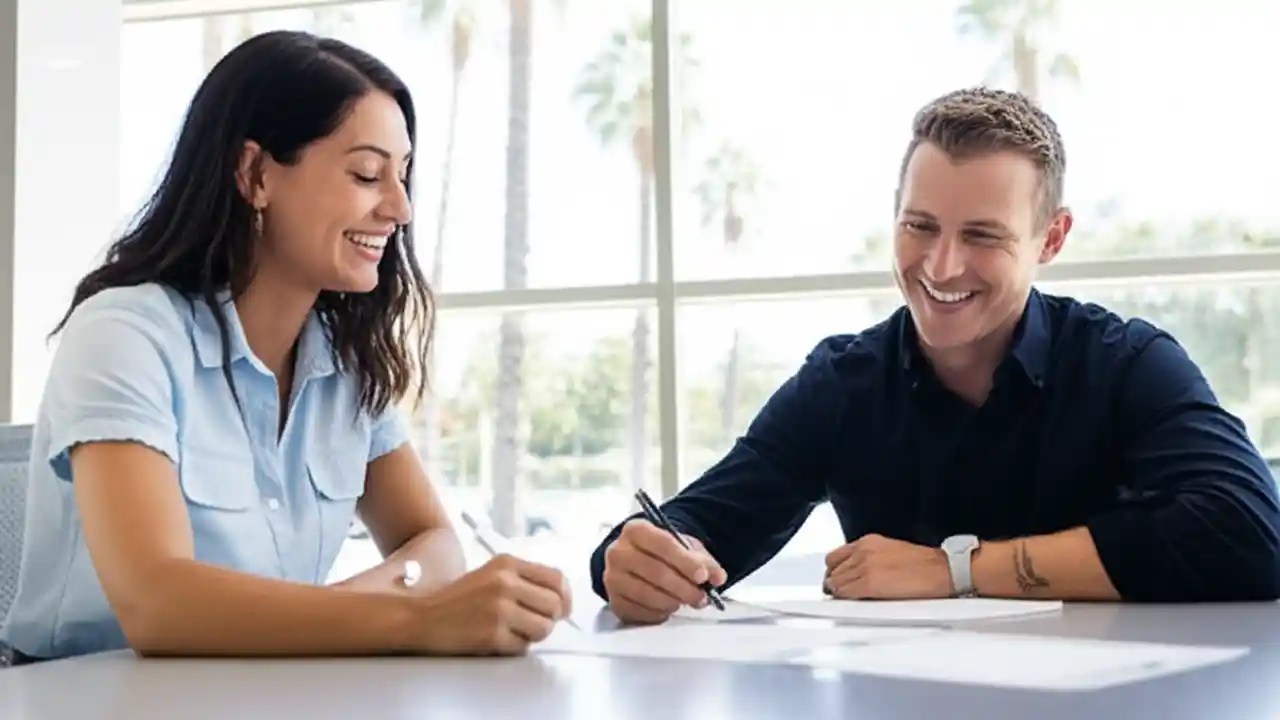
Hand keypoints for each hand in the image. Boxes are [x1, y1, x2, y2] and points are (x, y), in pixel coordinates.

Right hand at [410, 554, 571, 655]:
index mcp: (507, 563)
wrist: (422, 617)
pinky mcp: (492, 634)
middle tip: (534, 623)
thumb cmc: (459, 600)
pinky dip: (514, 647)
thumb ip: (524, 580)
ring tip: (514, 631)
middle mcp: (505, 582)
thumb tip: (562, 599)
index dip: (565, 596)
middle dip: (550, 618)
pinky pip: (523, 646)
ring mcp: (498, 608)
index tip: (563, 608)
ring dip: (533, 635)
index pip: (556, 578)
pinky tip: (497, 639)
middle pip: (555, 604)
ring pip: (544, 627)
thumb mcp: (492, 575)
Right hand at [602, 519, 727, 624]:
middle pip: (655, 572)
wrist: (638, 561)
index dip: (685, 562)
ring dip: (673, 601)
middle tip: (701, 596)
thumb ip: (702, 560)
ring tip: (687, 600)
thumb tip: (717, 577)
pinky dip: (660, 612)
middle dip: (684, 587)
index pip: (662, 544)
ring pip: (648, 594)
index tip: (703, 576)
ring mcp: (612, 578)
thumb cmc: (661, 553)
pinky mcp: (614, 601)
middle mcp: (618, 552)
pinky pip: (640, 612)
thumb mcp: (684, 548)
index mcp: (635, 530)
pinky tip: (669, 606)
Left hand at [823, 534, 950, 599]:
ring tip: (848, 601)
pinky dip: (843, 601)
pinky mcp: (870, 584)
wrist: (943, 569)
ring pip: (835, 583)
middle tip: (840, 594)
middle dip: (834, 582)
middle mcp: (862, 551)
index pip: (835, 556)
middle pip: (832, 569)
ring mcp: (865, 566)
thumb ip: (870, 558)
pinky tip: (852, 605)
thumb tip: (857, 574)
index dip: (834, 571)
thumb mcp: (891, 552)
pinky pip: (844, 594)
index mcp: (868, 542)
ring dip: (838, 593)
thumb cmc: (925, 564)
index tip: (837, 580)